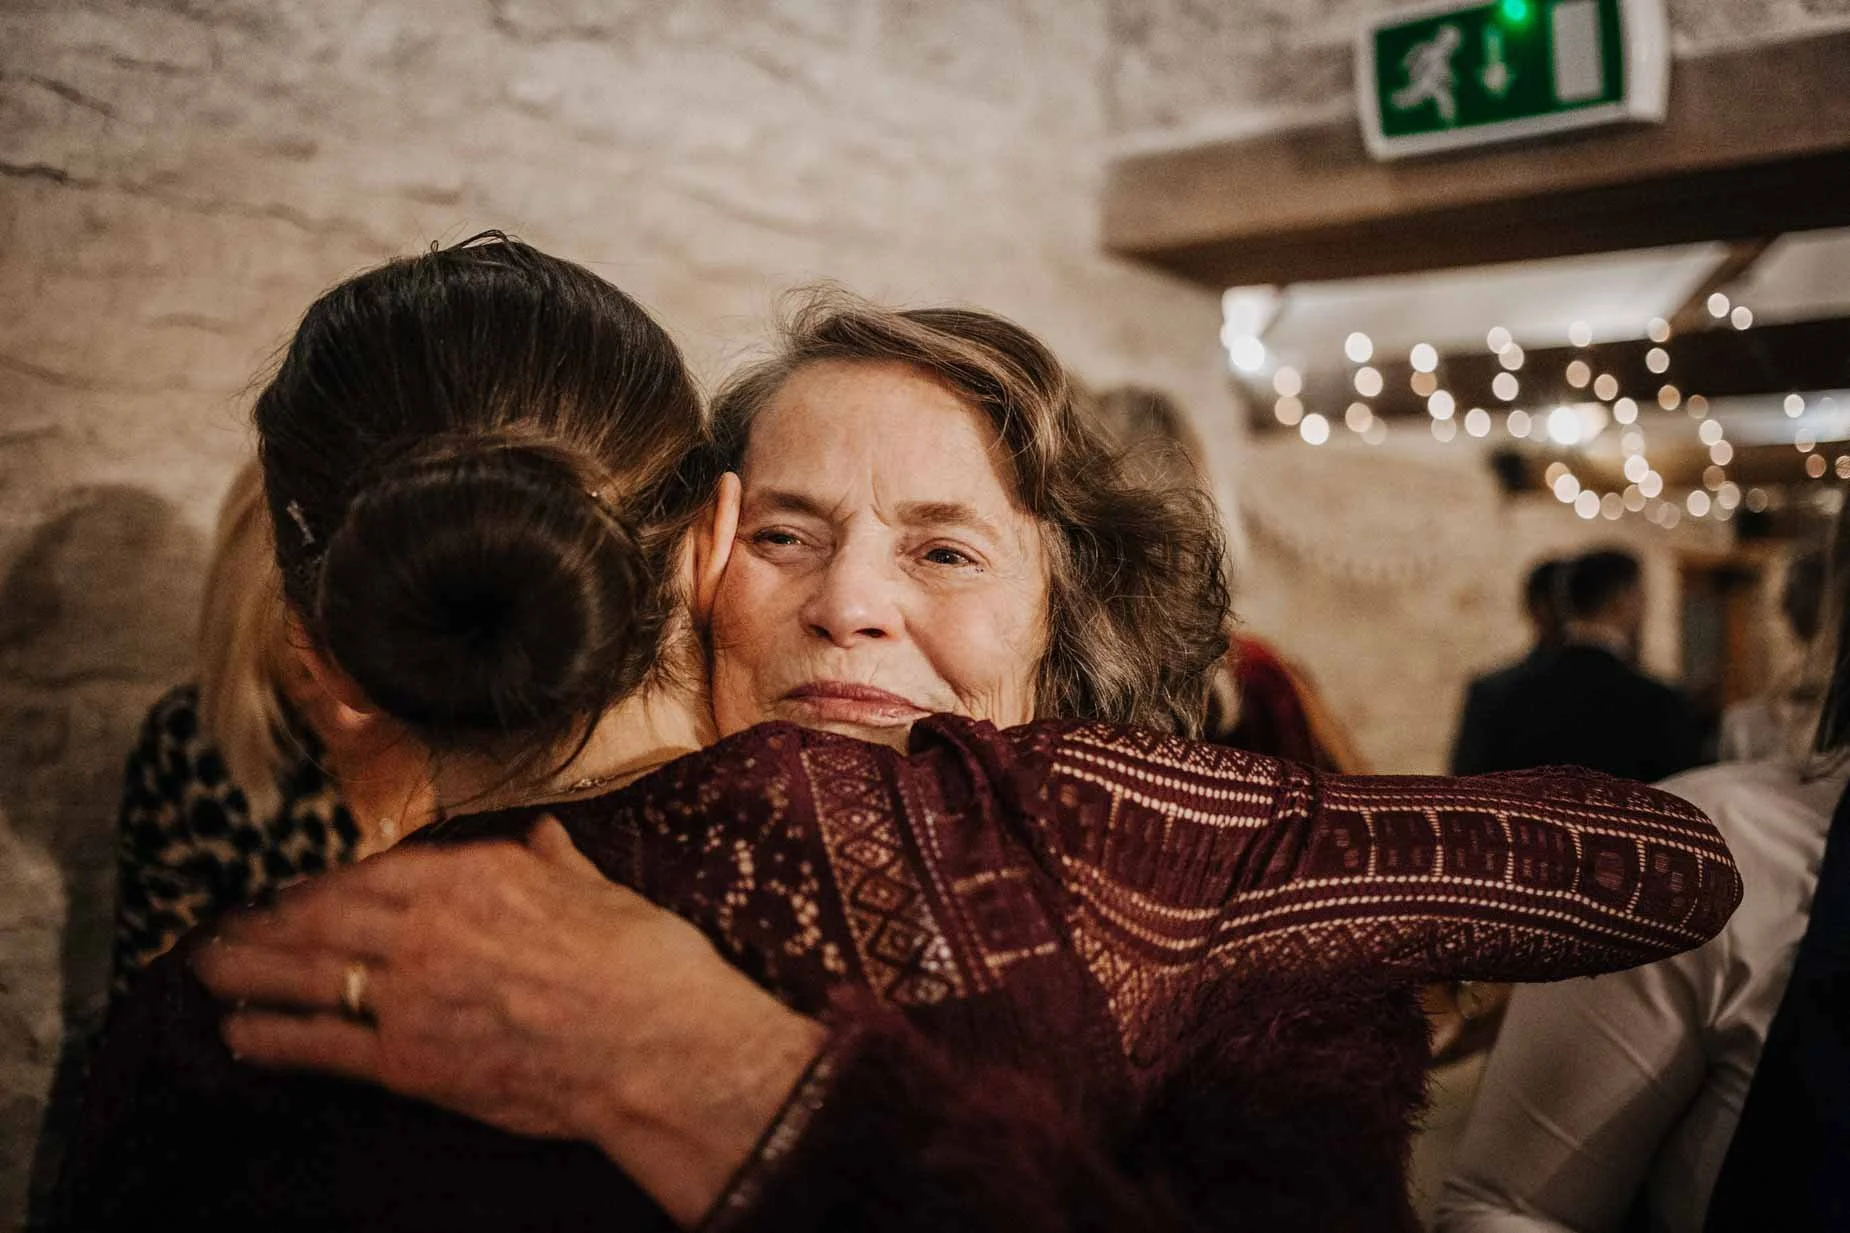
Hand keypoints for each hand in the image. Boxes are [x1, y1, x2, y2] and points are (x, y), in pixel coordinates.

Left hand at [193, 818, 826, 1225]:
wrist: (656, 1047)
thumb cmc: (643, 964)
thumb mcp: (600, 890)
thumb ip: (555, 862)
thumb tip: (544, 835)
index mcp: (476, 872)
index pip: (375, 868)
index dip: (323, 876)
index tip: (294, 879)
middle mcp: (429, 923)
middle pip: (322, 914)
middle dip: (266, 917)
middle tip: (223, 918)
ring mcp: (412, 992)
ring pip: (305, 971)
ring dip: (246, 968)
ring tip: (205, 964)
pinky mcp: (411, 1060)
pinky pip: (321, 1045)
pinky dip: (272, 1038)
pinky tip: (238, 1034)